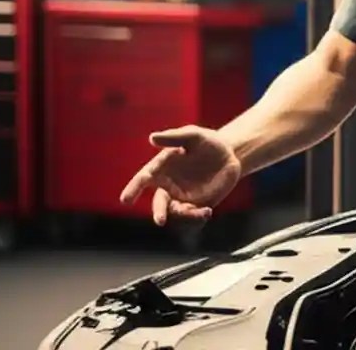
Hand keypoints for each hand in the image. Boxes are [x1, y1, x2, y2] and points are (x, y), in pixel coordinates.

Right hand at [119, 125, 241, 225]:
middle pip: (159, 203)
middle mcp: (169, 185)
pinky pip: (193, 216)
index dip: (133, 189)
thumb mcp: (193, 135)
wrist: (230, 153)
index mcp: (162, 168)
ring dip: (186, 215)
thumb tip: (152, 138)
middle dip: (158, 212)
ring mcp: (183, 197)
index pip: (144, 179)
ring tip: (203, 210)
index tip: (125, 200)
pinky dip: (198, 217)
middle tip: (160, 220)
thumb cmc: (206, 141)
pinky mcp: (198, 205)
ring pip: (177, 213)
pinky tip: (208, 211)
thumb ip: (173, 137)